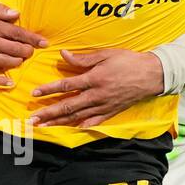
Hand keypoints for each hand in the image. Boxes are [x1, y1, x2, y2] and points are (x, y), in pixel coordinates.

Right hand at [0, 0, 46, 85]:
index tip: (43, 43)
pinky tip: (9, 82)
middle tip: (32, 52)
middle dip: (25, 51)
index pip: (15, 31)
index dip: (31, 38)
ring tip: (21, 60)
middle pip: (11, 47)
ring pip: (2, 60)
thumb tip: (17, 14)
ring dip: (15, 62)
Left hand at [29, 47, 164, 128]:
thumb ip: (83, 58)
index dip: (49, 90)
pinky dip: (81, 126)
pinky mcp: (111, 112)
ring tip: (44, 126)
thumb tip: (63, 55)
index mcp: (94, 78)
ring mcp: (103, 106)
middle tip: (32, 119)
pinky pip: (93, 122)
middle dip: (48, 113)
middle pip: (67, 106)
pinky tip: (69, 130)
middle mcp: (96, 95)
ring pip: (77, 116)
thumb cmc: (129, 61)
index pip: (66, 86)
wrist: (152, 75)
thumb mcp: (106, 54)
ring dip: (58, 122)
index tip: (35, 94)